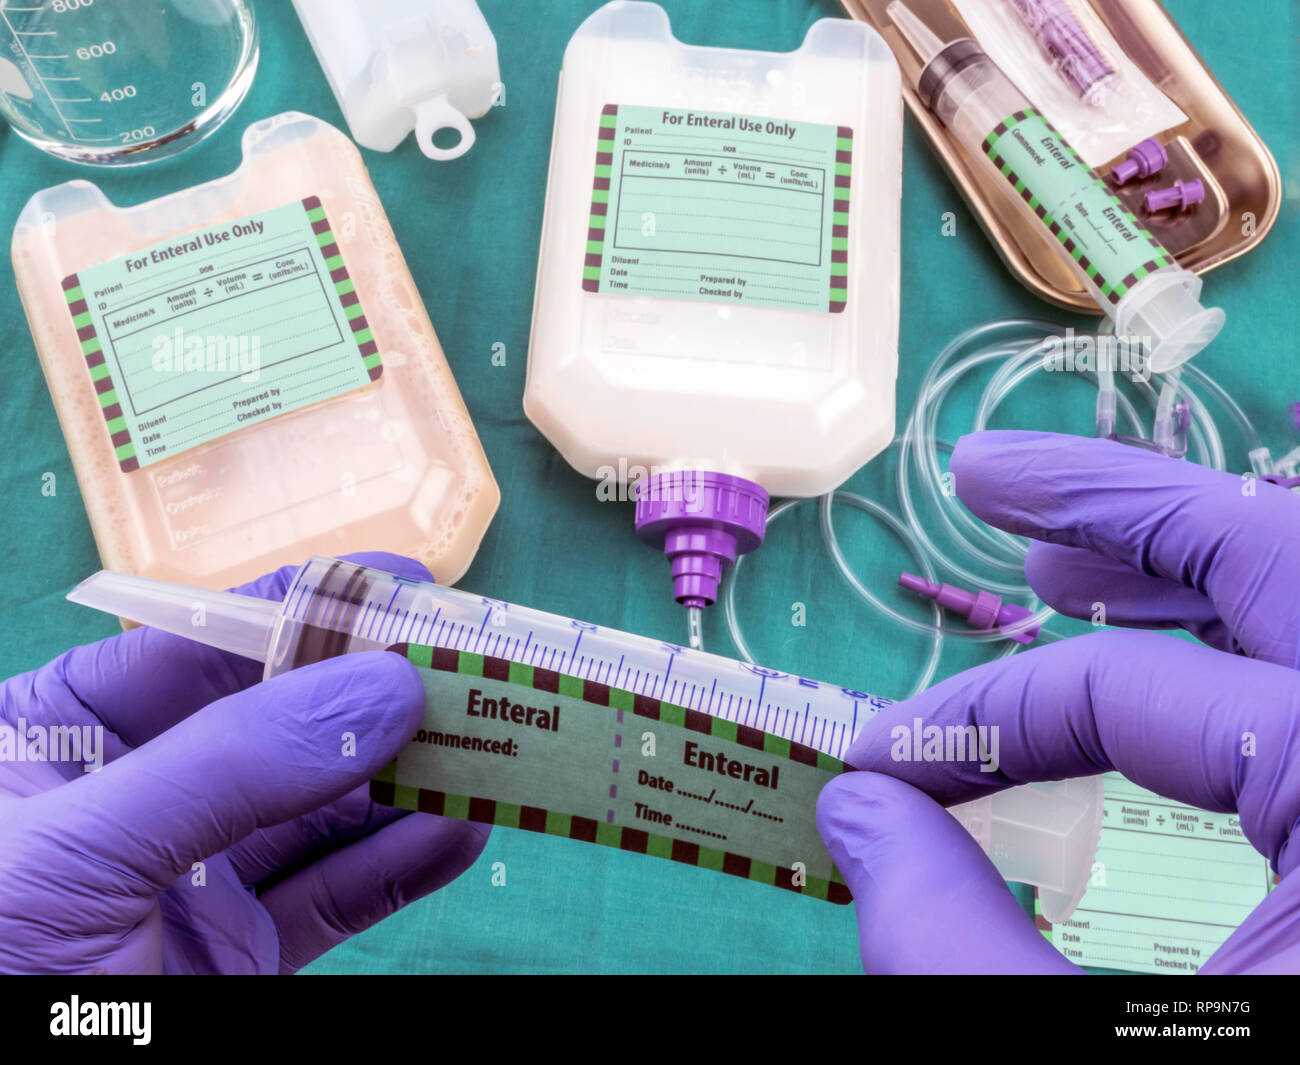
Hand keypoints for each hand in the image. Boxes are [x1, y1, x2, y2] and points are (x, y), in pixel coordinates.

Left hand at [0, 552, 487, 973]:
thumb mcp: (80, 850)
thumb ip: (231, 761)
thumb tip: (382, 687)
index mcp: (61, 735)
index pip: (199, 649)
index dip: (305, 611)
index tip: (404, 584)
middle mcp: (139, 796)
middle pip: (283, 724)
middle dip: (381, 698)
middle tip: (479, 670)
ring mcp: (195, 880)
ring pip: (326, 810)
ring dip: (414, 779)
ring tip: (499, 743)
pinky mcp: (242, 955)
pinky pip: (338, 897)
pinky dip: (406, 864)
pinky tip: (463, 828)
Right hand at [817, 431, 1299, 973]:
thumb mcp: (1073, 1051)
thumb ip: (950, 940)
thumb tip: (858, 813)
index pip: (1124, 691)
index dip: (977, 714)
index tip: (876, 768)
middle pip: (1268, 554)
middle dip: (1114, 500)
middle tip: (983, 473)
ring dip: (1178, 560)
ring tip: (1052, 559)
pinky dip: (1234, 652)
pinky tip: (1154, 659)